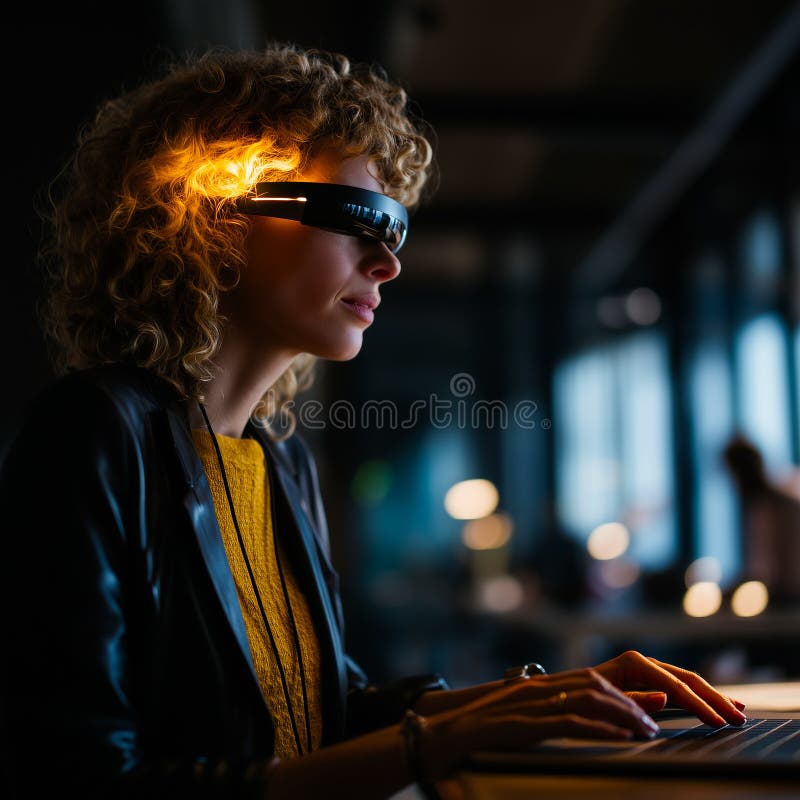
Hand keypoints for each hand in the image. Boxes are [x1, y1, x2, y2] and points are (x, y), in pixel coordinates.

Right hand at [423, 667, 662, 777]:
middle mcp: (536, 689)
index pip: (595, 679)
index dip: (629, 690)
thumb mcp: (525, 725)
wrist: (435, 738)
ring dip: (622, 713)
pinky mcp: (517, 725)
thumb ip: (558, 719)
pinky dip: (596, 729)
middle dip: (633, 701)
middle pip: (596, 684)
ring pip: (586, 698)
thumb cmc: (481, 738)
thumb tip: (602, 722)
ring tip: (645, 732)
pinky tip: (616, 738)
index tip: (657, 707)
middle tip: (657, 723)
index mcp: (540, 688)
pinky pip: (564, 722)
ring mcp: (527, 705)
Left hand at [590, 650, 746, 726]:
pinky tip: (716, 702)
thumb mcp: (604, 700)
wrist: (565, 691)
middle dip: (714, 699)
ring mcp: (647, 668)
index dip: (699, 704)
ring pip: (687, 680)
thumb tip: (665, 697)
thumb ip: (634, 700)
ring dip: (713, 696)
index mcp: (633, 664)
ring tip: (738, 710)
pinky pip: (680, 685)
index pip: (675, 685)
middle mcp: (642, 661)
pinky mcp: (648, 678)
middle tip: (740, 718)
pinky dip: (700, 694)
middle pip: (687, 679)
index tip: (719, 721)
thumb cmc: (583, 697)